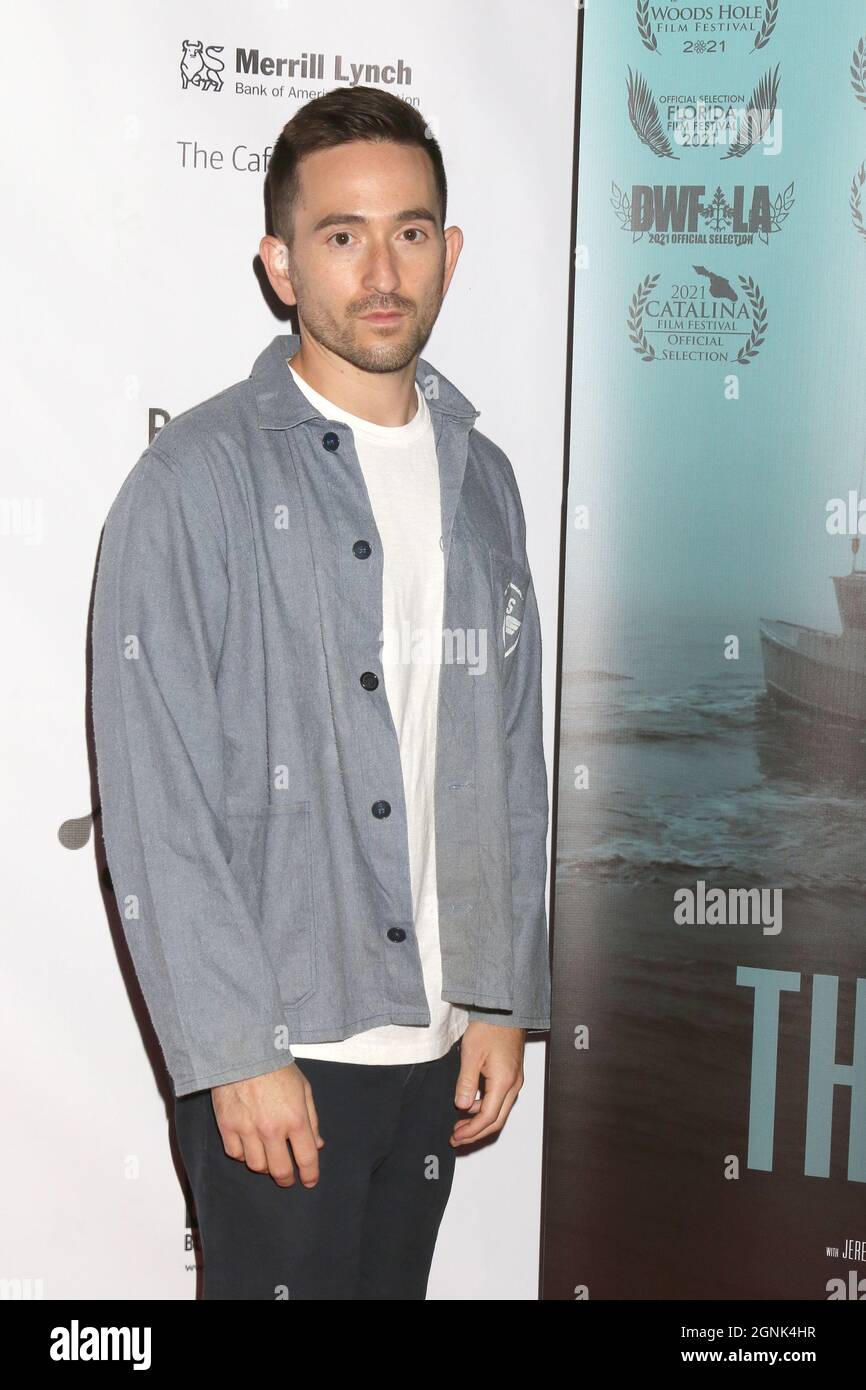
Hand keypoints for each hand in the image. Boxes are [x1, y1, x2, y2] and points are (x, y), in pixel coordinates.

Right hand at [212, 1064, 323, 1187]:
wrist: (244, 1051)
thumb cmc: (277, 1067)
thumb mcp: (304, 1089)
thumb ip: (312, 1120)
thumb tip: (317, 1145)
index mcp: (295, 1119)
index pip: (306, 1158)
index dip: (310, 1175)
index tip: (309, 1181)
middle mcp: (272, 1129)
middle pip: (280, 1170)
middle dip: (287, 1179)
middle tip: (288, 1178)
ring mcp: (247, 1129)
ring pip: (257, 1166)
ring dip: (265, 1166)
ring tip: (268, 1158)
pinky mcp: (227, 1126)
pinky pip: (235, 1154)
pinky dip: (243, 1155)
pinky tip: (248, 1146)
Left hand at [451, 1023, 525, 1146]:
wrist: (504, 1011)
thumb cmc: (489, 1028)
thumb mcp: (471, 1055)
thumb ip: (466, 1083)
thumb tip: (462, 1106)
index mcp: (504, 1082)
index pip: (488, 1117)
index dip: (471, 1131)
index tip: (456, 1136)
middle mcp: (513, 1085)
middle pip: (497, 1120)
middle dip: (476, 1133)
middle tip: (457, 1138)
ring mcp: (514, 1081)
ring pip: (499, 1112)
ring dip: (480, 1122)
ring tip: (460, 1125)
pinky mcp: (511, 1075)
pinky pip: (500, 1101)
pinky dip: (485, 1109)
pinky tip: (471, 1106)